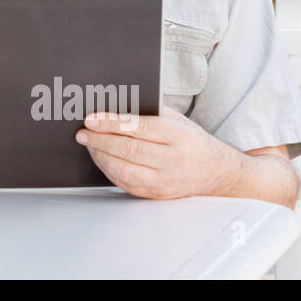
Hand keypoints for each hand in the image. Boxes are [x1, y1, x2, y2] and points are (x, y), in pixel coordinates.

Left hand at [75, 107, 241, 199]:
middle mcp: (173, 160)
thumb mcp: (176, 119)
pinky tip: (102, 160)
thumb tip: (113, 105)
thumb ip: (148, 112)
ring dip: (101, 157)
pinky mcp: (158, 194)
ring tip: (90, 144)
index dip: (111, 123)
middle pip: (128, 150)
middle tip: (83, 133)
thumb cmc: (191, 140)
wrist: (216, 171)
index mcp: (178, 135)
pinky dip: (110, 172)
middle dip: (100, 140)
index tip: (91, 119)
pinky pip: (127, 184)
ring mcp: (166, 181)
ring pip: (125, 171)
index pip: (138, 128)